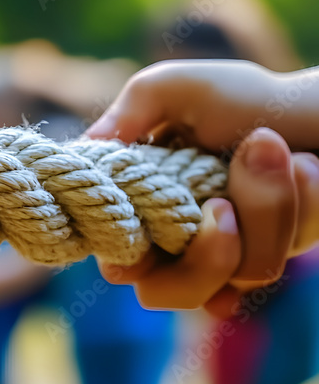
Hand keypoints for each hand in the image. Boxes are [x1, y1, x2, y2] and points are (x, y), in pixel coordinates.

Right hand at [86, 61, 318, 312]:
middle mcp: (181, 240)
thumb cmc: (243, 96)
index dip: (127, 257)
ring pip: (242, 272)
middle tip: (222, 208)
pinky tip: (306, 165)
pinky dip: (300, 204)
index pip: (116, 260)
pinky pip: (287, 255)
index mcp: (144, 208)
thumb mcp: (171, 88)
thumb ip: (126, 115)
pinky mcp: (281, 251)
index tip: (153, 225)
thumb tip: (88, 151)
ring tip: (272, 145)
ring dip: (266, 202)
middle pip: (165, 295)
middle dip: (206, 256)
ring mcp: (234, 253)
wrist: (318, 106)